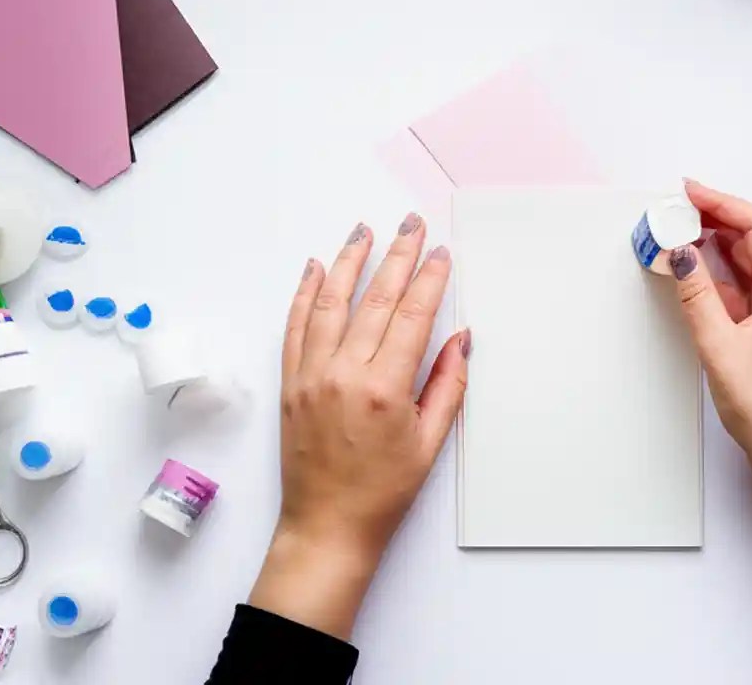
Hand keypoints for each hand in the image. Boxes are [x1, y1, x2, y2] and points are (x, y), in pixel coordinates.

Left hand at [250, 214, 469, 637]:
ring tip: (364, 230)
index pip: (412, 316)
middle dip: (397, 255)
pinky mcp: (290, 383)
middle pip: (375, 299)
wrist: (327, 527)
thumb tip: (461, 339)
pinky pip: (296, 326)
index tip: (441, 252)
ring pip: (330, 302)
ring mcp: (312, 375)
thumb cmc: (382, 493)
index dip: (430, 279)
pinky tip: (315, 268)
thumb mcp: (430, 443)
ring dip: (348, 261)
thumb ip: (447, 385)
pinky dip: (305, 293)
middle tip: (411, 223)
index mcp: (385, 389)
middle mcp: (344, 374)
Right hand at [671, 183, 751, 589]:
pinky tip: (702, 274)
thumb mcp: (720, 351)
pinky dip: (729, 271)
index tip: (687, 192)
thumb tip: (680, 253)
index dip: (723, 203)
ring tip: (687, 235)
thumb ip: (697, 296)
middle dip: (728, 213)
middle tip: (687, 208)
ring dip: (728, 240)